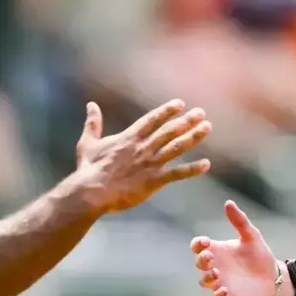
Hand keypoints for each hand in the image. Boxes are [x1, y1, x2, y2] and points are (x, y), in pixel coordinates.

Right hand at [73, 99, 210, 213]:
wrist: (91, 191)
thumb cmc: (88, 169)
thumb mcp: (88, 143)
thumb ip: (93, 123)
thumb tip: (91, 105)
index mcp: (129, 138)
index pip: (152, 120)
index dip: (167, 111)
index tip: (180, 104)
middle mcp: (143, 147)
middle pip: (169, 130)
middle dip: (187, 120)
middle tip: (201, 113)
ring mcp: (150, 163)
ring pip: (176, 147)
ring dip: (193, 136)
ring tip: (207, 128)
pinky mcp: (153, 181)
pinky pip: (177, 174)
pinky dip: (192, 169)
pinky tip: (206, 165)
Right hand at [190, 200, 281, 295]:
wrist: (275, 279)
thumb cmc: (261, 256)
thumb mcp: (252, 236)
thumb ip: (240, 221)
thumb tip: (228, 203)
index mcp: (219, 250)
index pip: (198, 246)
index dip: (197, 244)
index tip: (205, 242)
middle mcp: (216, 266)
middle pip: (198, 263)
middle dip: (200, 260)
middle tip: (211, 257)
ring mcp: (220, 282)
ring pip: (203, 282)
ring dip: (207, 278)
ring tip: (217, 274)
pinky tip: (224, 291)